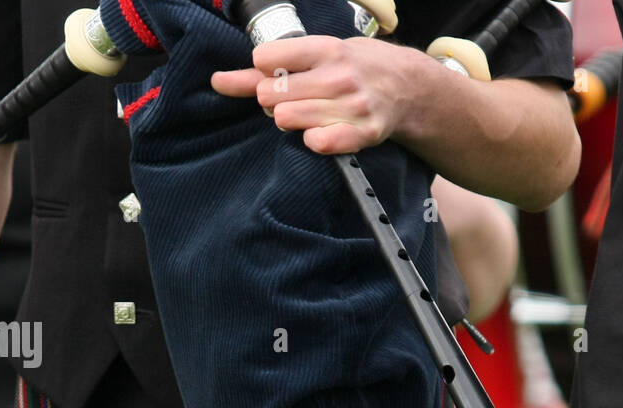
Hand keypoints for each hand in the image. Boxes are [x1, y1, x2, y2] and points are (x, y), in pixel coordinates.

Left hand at [211, 35, 425, 153]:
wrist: (406, 87)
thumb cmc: (352, 68)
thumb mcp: (315, 56)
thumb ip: (265, 70)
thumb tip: (217, 81)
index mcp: (325, 49)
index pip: (265, 59)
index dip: (265, 71)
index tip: (280, 74)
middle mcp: (339, 76)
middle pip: (271, 94)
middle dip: (274, 100)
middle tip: (294, 99)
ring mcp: (352, 105)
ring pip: (288, 118)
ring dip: (291, 120)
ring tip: (308, 114)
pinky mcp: (363, 133)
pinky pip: (319, 143)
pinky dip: (312, 140)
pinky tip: (318, 133)